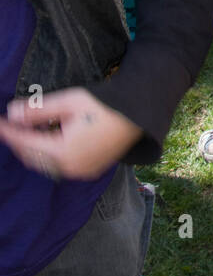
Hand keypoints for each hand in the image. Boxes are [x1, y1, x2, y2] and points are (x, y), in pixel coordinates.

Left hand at [0, 87, 141, 181]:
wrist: (138, 114)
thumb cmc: (104, 104)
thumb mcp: (68, 102)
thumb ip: (38, 110)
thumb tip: (11, 113)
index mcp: (62, 153)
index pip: (25, 143)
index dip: (10, 132)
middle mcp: (69, 168)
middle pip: (33, 157)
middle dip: (20, 141)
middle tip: (12, 124)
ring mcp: (81, 172)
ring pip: (46, 163)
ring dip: (35, 148)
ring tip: (31, 129)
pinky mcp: (90, 170)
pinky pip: (60, 165)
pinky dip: (50, 154)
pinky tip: (51, 137)